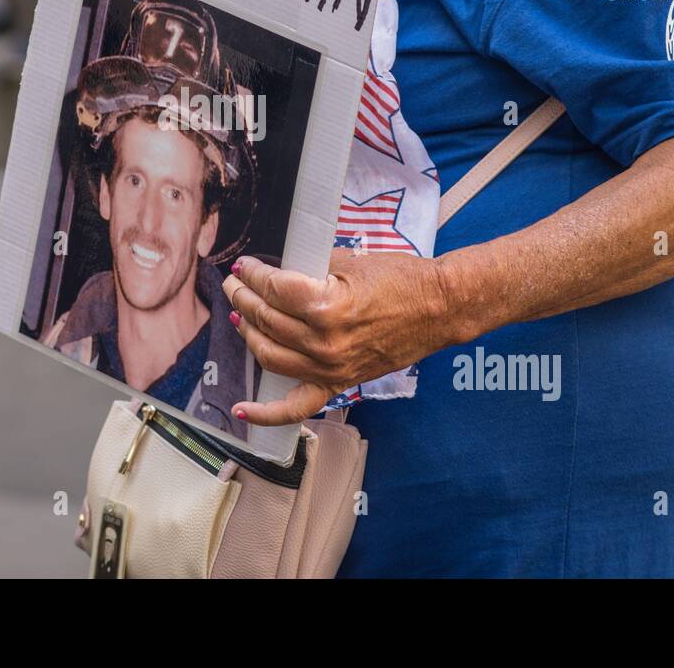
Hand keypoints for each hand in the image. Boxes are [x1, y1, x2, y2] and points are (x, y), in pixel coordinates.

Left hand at [222, 250, 461, 425]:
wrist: (438, 308)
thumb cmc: (400, 279)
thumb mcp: (349, 260)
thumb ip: (309, 266)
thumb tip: (276, 270)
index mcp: (326, 306)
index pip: (272, 289)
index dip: (252, 275)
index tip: (244, 267)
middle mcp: (324, 342)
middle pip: (266, 320)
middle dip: (244, 298)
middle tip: (235, 285)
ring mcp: (330, 368)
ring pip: (269, 356)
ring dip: (247, 333)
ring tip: (238, 315)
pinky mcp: (338, 383)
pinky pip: (296, 407)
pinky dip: (266, 414)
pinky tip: (241, 410)